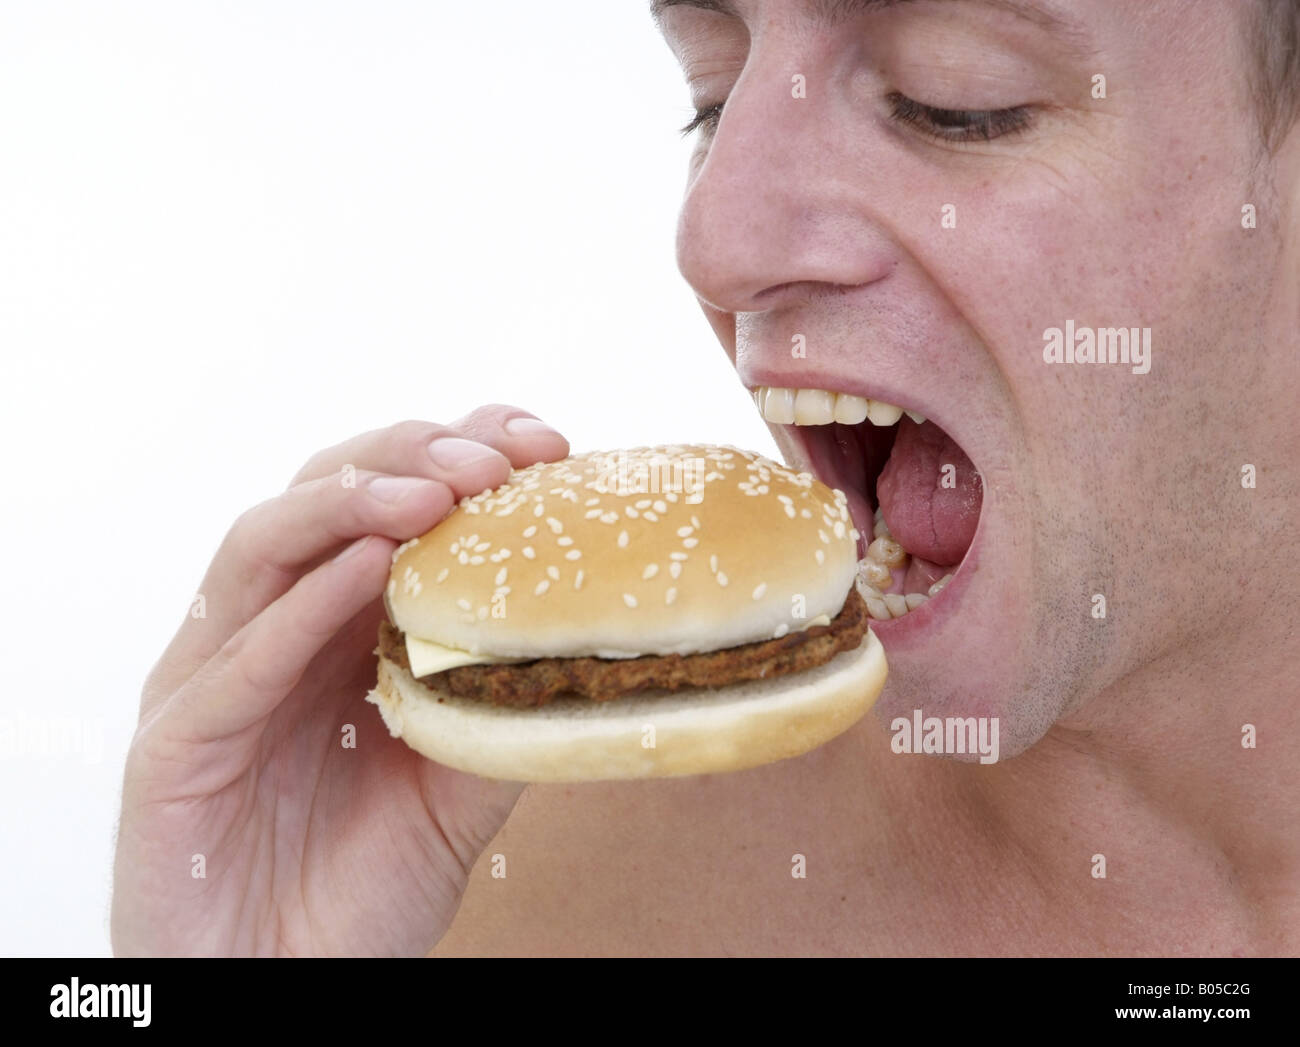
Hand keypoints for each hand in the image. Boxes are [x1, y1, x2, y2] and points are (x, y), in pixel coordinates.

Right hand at [111, 406, 568, 954]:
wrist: (289, 992)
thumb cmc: (364, 889)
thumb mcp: (461, 787)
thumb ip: (506, 709)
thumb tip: (596, 639)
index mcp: (339, 626)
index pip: (392, 504)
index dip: (462, 452)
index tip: (545, 442)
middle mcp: (273, 630)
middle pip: (326, 498)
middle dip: (413, 457)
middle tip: (494, 456)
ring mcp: (215, 678)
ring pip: (263, 549)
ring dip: (351, 503)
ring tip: (435, 490)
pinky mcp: (172, 744)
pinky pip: (234, 663)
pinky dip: (301, 608)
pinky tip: (369, 569)